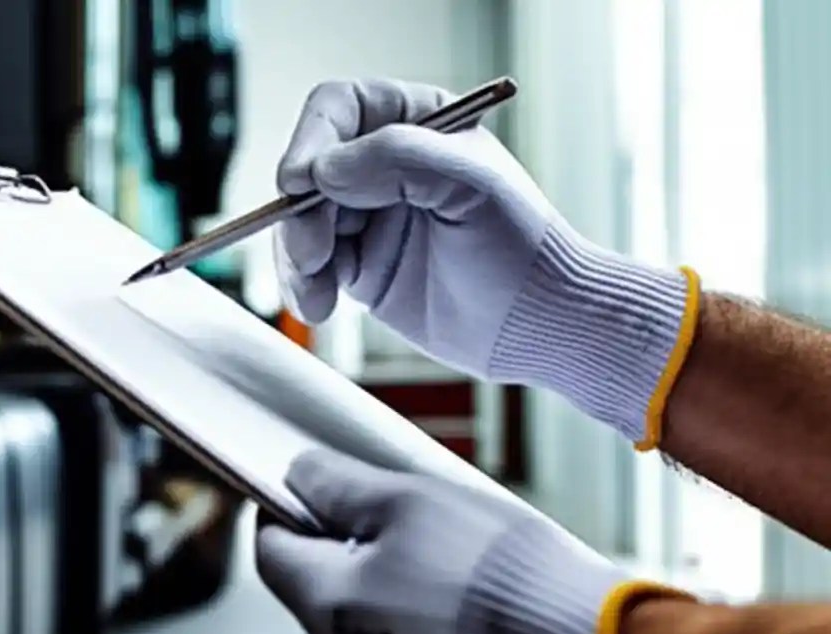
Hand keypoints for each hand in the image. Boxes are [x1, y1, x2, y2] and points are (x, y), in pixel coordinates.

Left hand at [256, 449, 645, 633]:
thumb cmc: (494, 575)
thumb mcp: (410, 502)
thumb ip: (341, 487)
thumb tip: (300, 475)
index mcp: (323, 605)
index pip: (270, 549)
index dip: (285, 507)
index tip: (311, 482)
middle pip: (318, 583)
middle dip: (347, 539)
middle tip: (397, 506)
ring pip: (366, 615)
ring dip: (391, 576)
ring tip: (450, 549)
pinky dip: (426, 614)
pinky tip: (471, 592)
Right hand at [275, 79, 694, 443]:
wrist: (535, 326)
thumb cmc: (521, 249)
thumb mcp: (470, 184)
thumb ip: (398, 158)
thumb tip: (324, 169)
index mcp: (416, 122)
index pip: (339, 110)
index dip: (310, 141)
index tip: (301, 183)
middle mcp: (384, 165)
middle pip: (307, 169)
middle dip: (300, 214)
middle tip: (314, 254)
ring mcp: (367, 216)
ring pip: (299, 221)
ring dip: (297, 257)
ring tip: (318, 294)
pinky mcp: (358, 265)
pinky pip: (308, 266)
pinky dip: (303, 286)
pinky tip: (319, 307)